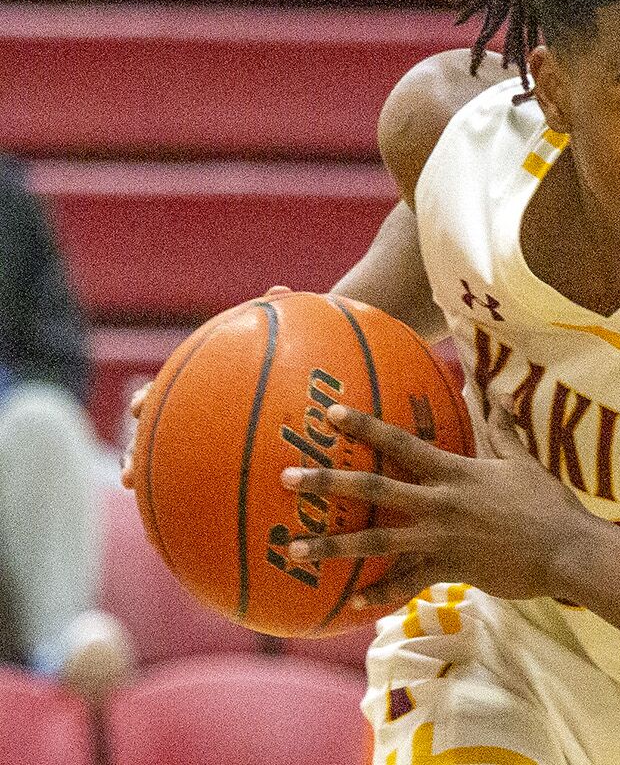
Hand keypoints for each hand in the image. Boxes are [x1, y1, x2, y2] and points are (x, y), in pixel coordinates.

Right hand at [124, 285, 295, 487]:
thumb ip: (280, 315)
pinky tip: (182, 514)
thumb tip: (280, 289)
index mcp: (206, 383)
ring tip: (136, 489)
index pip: (167, 389)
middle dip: (138, 450)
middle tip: (128, 470)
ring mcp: (209, 435)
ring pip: (170, 458)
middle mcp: (200, 412)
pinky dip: (191, 495)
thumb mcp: (291, 335)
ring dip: (149, 474)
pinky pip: (206, 479)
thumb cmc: (294, 352)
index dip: (149, 398)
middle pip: (158, 431)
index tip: (137, 407)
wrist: (308, 378)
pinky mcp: (225, 457)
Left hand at [280, 402, 602, 606]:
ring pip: (375, 541)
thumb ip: (499, 429)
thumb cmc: (548, 504)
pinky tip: (349, 603)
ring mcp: (441, 538)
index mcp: (455, 471)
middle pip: (374, 488)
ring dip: (331, 545)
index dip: (364, 426)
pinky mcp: (449, 569)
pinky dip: (377, 594)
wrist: (567, 550)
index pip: (401, 442)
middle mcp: (440, 502)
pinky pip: (405, 584)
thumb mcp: (522, 462)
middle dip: (328, 481)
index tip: (329, 413)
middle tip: (287, 477)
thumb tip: (490, 391)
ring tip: (293, 548)